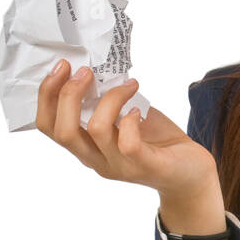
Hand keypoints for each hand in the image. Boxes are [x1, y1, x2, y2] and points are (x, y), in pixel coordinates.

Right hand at [36, 60, 218, 201]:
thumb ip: (107, 102)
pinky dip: (131, 120)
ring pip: (97, 130)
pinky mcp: (145, 166)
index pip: (48, 126)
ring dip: (110, 98)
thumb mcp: (125, 118)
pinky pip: (128, 143)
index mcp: (86, 148)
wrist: (192, 174)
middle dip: (68, 94)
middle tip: (85, 71)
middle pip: (63, 131)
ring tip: (128, 85)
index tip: (62, 65)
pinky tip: (139, 110)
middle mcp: (97, 160)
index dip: (47, 94)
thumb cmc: (157, 143)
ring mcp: (120, 166)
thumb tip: (97, 69)